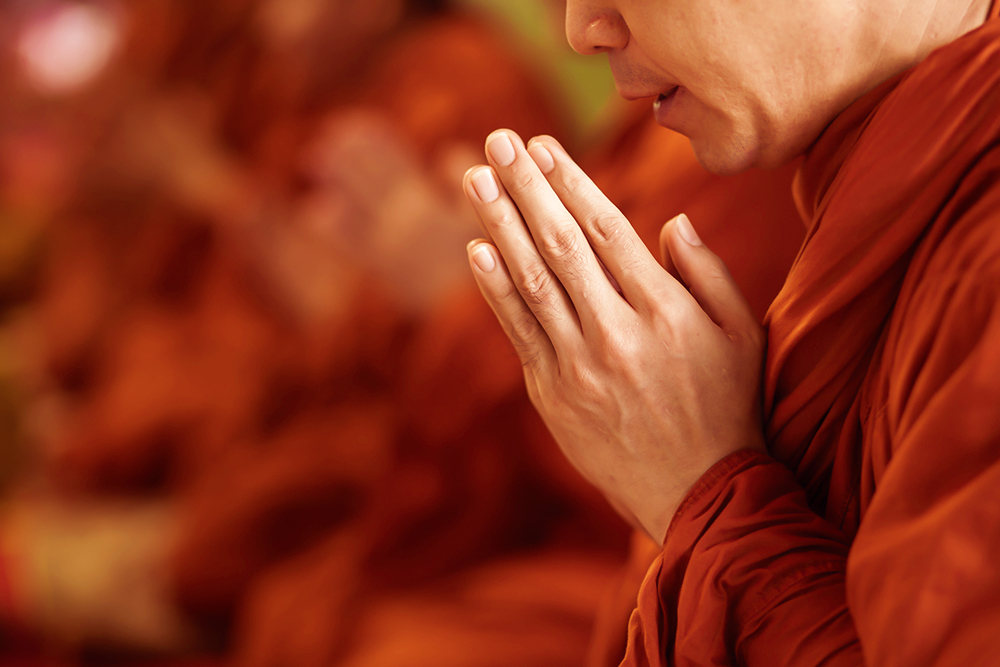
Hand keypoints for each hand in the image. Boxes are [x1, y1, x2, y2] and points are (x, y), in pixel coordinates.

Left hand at [461, 130, 765, 543]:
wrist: (695, 491)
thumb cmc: (725, 406)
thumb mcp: (741, 335)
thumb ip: (708, 274)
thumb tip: (670, 222)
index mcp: (666, 310)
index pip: (607, 230)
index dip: (571, 183)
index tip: (544, 147)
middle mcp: (618, 332)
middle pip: (561, 244)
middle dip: (527, 186)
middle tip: (500, 139)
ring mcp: (580, 364)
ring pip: (532, 281)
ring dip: (499, 224)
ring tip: (476, 178)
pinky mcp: (553, 393)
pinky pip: (518, 331)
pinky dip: (495, 289)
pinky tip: (478, 250)